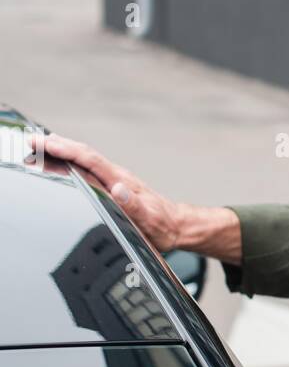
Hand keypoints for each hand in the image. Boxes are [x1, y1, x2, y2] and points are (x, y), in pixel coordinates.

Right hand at [30, 132, 183, 252]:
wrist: (176, 226)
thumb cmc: (162, 226)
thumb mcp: (149, 221)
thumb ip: (133, 205)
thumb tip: (118, 190)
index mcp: (121, 182)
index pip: (91, 161)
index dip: (68, 151)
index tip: (48, 144)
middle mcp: (117, 177)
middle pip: (84, 156)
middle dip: (59, 146)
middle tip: (33, 140)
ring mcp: (115, 180)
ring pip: (86, 160)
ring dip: (64, 151)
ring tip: (42, 146)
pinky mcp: (114, 186)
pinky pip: (90, 169)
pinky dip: (73, 162)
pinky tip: (64, 162)